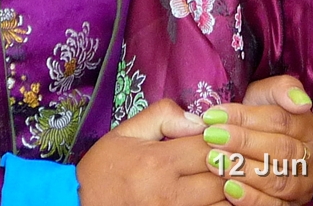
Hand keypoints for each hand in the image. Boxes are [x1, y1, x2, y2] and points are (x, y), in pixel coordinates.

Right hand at [77, 100, 225, 205]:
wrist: (80, 205)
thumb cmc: (105, 169)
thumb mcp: (126, 132)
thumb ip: (163, 116)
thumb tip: (199, 119)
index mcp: (158, 162)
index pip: (209, 146)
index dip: (224, 138)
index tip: (224, 135)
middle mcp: (170, 193)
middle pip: (221, 176)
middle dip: (231, 163)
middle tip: (233, 155)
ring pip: (222, 202)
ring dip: (230, 188)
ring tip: (228, 176)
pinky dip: (219, 205)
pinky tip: (216, 195)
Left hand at [202, 76, 312, 205]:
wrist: (249, 141)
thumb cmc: (257, 115)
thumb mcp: (267, 94)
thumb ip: (284, 89)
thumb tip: (302, 103)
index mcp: (311, 129)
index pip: (280, 121)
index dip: (246, 118)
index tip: (215, 115)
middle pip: (280, 151)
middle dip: (242, 143)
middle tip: (211, 138)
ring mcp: (303, 187)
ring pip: (277, 180)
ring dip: (244, 170)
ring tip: (214, 161)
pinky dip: (251, 199)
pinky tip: (228, 189)